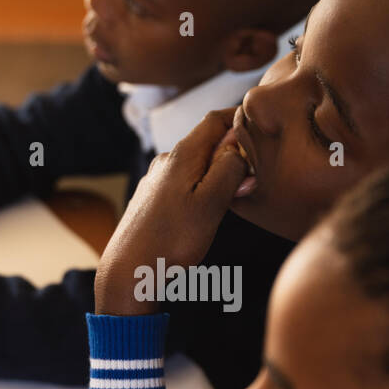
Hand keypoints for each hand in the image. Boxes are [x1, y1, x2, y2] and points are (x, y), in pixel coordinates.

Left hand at [95, 108, 246, 314]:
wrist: (128, 272)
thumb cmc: (170, 240)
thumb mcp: (211, 204)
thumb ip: (229, 169)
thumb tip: (238, 145)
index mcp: (182, 156)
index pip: (215, 120)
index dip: (240, 116)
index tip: (260, 124)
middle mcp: (166, 162)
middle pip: (206, 143)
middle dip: (232, 152)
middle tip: (254, 174)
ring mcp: (156, 181)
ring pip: (195, 166)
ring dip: (217, 173)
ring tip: (233, 196)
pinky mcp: (151, 200)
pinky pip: (183, 184)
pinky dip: (201, 188)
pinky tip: (206, 211)